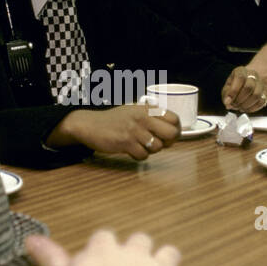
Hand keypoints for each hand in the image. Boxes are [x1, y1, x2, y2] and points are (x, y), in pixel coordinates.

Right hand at [26, 229, 200, 265]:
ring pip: (170, 254)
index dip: (104, 247)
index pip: (104, 237)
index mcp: (105, 250)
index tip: (102, 258)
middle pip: (140, 240)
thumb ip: (50, 258)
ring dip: (167, 265)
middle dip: (139, 250)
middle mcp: (135, 253)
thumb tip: (28, 237)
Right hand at [48, 105, 180, 160]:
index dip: (176, 130)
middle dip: (168, 142)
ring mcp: (134, 130)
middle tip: (160, 143)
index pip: (174, 118)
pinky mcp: (125, 143)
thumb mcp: (134, 111)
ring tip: (140, 145)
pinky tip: (131, 150)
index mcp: (146, 108)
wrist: (90, 125)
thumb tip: (172, 131)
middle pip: (171, 133)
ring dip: (151, 150)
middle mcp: (143, 117)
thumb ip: (152, 117)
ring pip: (158, 147)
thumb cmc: (114, 120)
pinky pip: (143, 155)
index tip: (170, 136)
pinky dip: (139, 156)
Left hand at [221, 66, 266, 112]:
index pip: (240, 78)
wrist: (249, 81)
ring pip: (256, 95)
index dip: (233, 91)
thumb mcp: (228, 86)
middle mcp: (253, 75)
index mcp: (241, 70)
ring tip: (239, 107)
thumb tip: (228, 103)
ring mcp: (261, 83)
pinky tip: (246, 109)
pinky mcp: (266, 92)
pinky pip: (261, 102)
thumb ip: (226, 94)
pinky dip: (252, 108)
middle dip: (239, 100)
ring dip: (246, 105)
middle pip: (249, 87)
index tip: (228, 101)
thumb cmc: (236, 84)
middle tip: (234, 105)